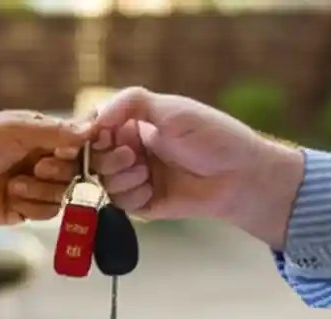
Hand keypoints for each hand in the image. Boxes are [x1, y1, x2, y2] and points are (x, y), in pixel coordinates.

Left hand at [0, 110, 92, 225]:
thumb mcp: (16, 129)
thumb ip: (54, 130)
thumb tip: (91, 129)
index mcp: (44, 136)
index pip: (80, 143)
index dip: (85, 149)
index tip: (82, 151)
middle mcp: (45, 160)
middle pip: (77, 172)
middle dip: (59, 171)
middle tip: (39, 166)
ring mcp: (38, 186)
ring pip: (64, 194)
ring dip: (40, 191)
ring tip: (14, 185)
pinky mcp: (27, 209)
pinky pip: (48, 213)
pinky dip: (31, 206)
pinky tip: (11, 198)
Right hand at [88, 87, 305, 249]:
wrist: (239, 175)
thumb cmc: (211, 136)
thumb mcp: (170, 108)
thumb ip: (129, 103)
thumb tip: (94, 118)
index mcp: (135, 124)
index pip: (96, 128)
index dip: (91, 134)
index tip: (97, 135)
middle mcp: (132, 150)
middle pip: (95, 157)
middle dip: (107, 157)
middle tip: (130, 155)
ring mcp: (137, 178)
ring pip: (104, 181)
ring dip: (119, 176)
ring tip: (145, 172)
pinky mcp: (144, 203)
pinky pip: (119, 202)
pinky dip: (130, 195)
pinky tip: (149, 187)